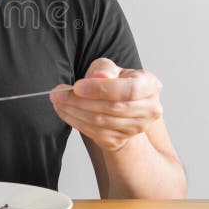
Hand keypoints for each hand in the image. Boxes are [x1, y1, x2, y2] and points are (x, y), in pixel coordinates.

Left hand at [49, 58, 163, 151]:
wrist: (119, 104)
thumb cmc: (114, 81)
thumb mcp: (109, 68)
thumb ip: (104, 69)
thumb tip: (100, 76)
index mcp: (150, 85)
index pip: (129, 90)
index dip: (102, 89)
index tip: (77, 86)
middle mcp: (149, 109)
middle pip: (113, 108)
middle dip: (80, 101)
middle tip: (58, 93)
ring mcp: (137, 128)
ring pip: (101, 122)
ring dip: (74, 112)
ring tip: (58, 100)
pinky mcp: (121, 140)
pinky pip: (95, 133)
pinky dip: (75, 122)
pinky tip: (64, 112)